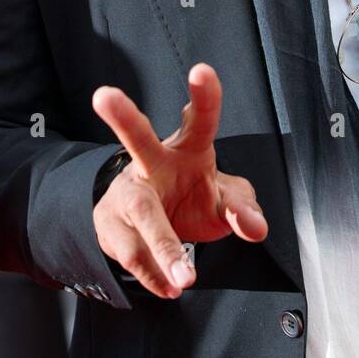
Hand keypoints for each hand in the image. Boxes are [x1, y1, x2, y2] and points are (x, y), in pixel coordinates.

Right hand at [91, 63, 267, 299]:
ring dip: (162, 246)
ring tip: (186, 278)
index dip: (203, 96)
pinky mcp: (112, 227)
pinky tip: (171, 286)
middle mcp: (152, 162)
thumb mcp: (226, 201)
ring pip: (140, 213)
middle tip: (103, 95)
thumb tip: (255, 226)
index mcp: (188, 147)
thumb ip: (244, 210)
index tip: (201, 71)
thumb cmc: (193, 197)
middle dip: (122, 117)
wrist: (152, 226)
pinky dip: (155, 274)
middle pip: (136, 138)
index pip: (200, 119)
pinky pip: (133, 253)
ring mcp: (128, 193)